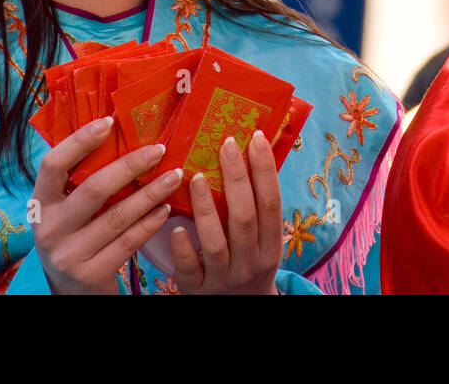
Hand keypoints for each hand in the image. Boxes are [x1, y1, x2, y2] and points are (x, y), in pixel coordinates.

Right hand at [31, 117, 183, 294]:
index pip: (52, 166)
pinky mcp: (90, 275)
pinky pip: (128, 242)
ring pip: (117, 217)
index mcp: (41, 205)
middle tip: (159, 149)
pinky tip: (166, 209)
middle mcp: (49, 229)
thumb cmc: (76, 236)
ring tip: (174, 176)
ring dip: (150, 193)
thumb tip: (118, 130)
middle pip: (94, 189)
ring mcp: (68, 255)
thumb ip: (82, 181)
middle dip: (130, 166)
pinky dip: (150, 223)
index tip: (109, 121)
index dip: (79, 141)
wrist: (72, 292)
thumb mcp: (68, 211)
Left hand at [170, 130, 281, 293]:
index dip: (265, 170)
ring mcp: (224, 279)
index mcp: (271, 246)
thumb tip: (250, 154)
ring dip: (206, 208)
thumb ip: (257, 210)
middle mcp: (251, 263)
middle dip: (236, 178)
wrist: (241, 309)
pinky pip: (190, 269)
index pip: (271, 203)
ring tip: (196, 177)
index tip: (256, 138)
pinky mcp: (198, 291)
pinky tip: (176, 226)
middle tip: (225, 143)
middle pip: (245, 217)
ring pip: (216, 242)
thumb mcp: (263, 242)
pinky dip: (185, 248)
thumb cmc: (250, 263)